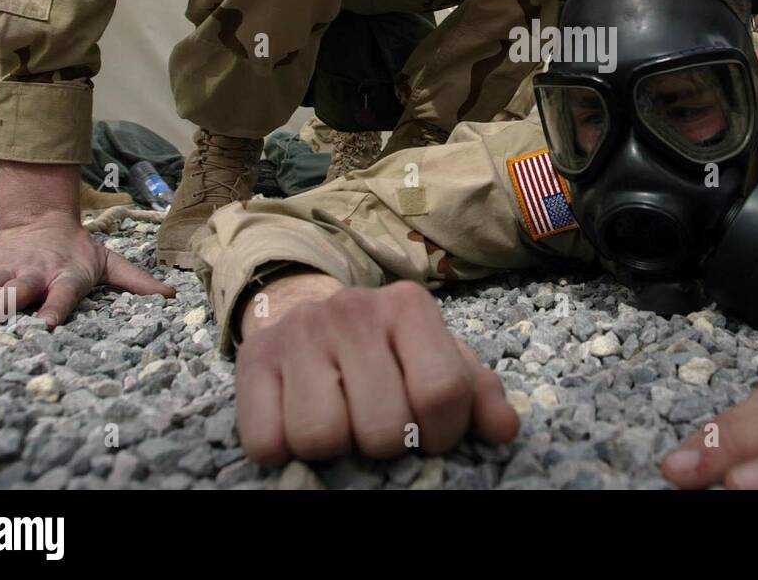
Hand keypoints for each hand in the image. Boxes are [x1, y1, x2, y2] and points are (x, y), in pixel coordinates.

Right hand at [0, 211, 173, 330]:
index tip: (48, 323)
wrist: (40, 218)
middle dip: (2, 310)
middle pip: (16, 292)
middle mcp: (33, 273)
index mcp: (65, 274)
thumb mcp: (108, 261)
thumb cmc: (77, 249)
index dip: (55, 307)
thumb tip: (172, 297)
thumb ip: (137, 282)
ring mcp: (4, 272)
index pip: (61, 294)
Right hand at [236, 276, 519, 463]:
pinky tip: (297, 421)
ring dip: (335, 449)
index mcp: (409, 307)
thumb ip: (476, 393)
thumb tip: (504, 429)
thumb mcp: (437, 358)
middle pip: (383, 426)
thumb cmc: (385, 348)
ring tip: (341, 422)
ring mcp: (299, 333)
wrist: (304, 310)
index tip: (431, 435)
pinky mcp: (253, 361)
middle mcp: (352, 310)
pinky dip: (284, 449)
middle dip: (386, 444)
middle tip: (378, 425)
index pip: (442, 391)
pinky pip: (268, 442)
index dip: (443, 433)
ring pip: (321, 438)